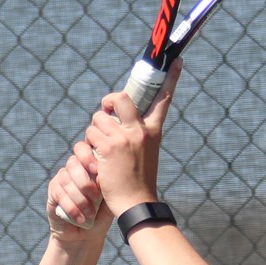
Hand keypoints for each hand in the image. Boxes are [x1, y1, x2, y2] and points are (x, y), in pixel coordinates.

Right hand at [45, 139, 108, 241]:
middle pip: (73, 164)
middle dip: (85, 182)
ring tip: (91, 214)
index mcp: (88, 166)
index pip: (83, 149)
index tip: (97, 170)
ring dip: (80, 199)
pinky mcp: (53, 193)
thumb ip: (109, 185)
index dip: (88, 156)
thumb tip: (108, 171)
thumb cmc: (101, 216)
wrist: (86, 236)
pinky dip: (72, 208)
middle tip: (97, 197)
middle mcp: (73, 169)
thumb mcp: (110, 200)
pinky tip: (80, 219)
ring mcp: (61, 180)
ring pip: (66, 180)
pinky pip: (60, 194)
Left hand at [84, 62, 181, 215]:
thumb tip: (114, 119)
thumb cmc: (139, 181)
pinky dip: (88, 146)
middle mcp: (141, 130)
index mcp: (154, 131)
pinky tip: (96, 161)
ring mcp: (125, 137)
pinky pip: (90, 135)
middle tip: (106, 113)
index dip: (171, 78)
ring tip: (101, 151)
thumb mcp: (146, 153)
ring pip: (98, 119)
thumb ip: (136, 135)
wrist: (137, 203)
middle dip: (108, 102)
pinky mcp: (109, 147)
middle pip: (121, 98)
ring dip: (94, 132)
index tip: (176, 60)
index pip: (163, 99)